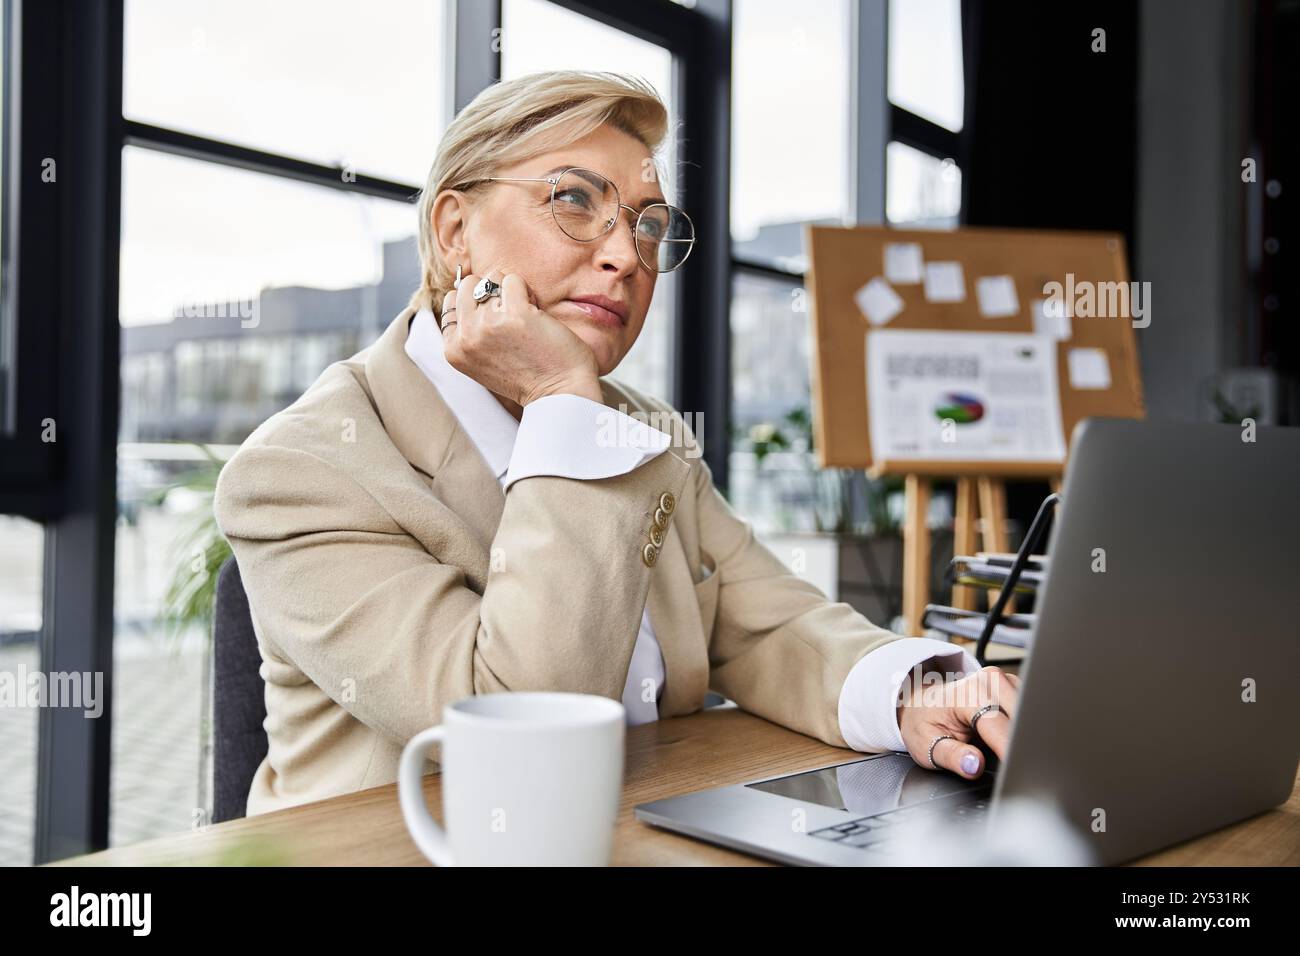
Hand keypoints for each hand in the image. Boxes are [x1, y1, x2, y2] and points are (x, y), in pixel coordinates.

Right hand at [440, 268, 601, 405]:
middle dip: (491, 291)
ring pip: (492, 278)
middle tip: (510, 314)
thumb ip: (472, 333)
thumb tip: (473, 293)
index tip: (495, 321)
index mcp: (454, 350)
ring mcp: (488, 324)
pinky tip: (536, 315)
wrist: (559, 394)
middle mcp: (466, 337)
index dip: (476, 303)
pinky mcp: (515, 314)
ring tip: (525, 316)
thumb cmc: (528, 377)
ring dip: (511, 291)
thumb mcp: (483, 361)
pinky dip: (528, 292)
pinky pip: (513, 280)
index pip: (450, 303)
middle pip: (468, 285)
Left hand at [897, 664, 1019, 779]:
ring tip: (1009, 752)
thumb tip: (975, 766)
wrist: (922, 702)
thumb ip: (952, 757)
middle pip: (1023, 720)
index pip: (1001, 728)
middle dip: (1023, 745)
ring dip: (1026, 736)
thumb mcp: (927, 746)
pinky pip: (1030, 711)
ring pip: (1031, 716)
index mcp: (968, 694)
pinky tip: (1011, 738)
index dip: (1011, 753)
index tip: (1019, 774)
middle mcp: (989, 681)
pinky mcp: (1014, 686)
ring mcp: (1004, 681)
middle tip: (1017, 770)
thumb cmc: (925, 723)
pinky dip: (1025, 728)